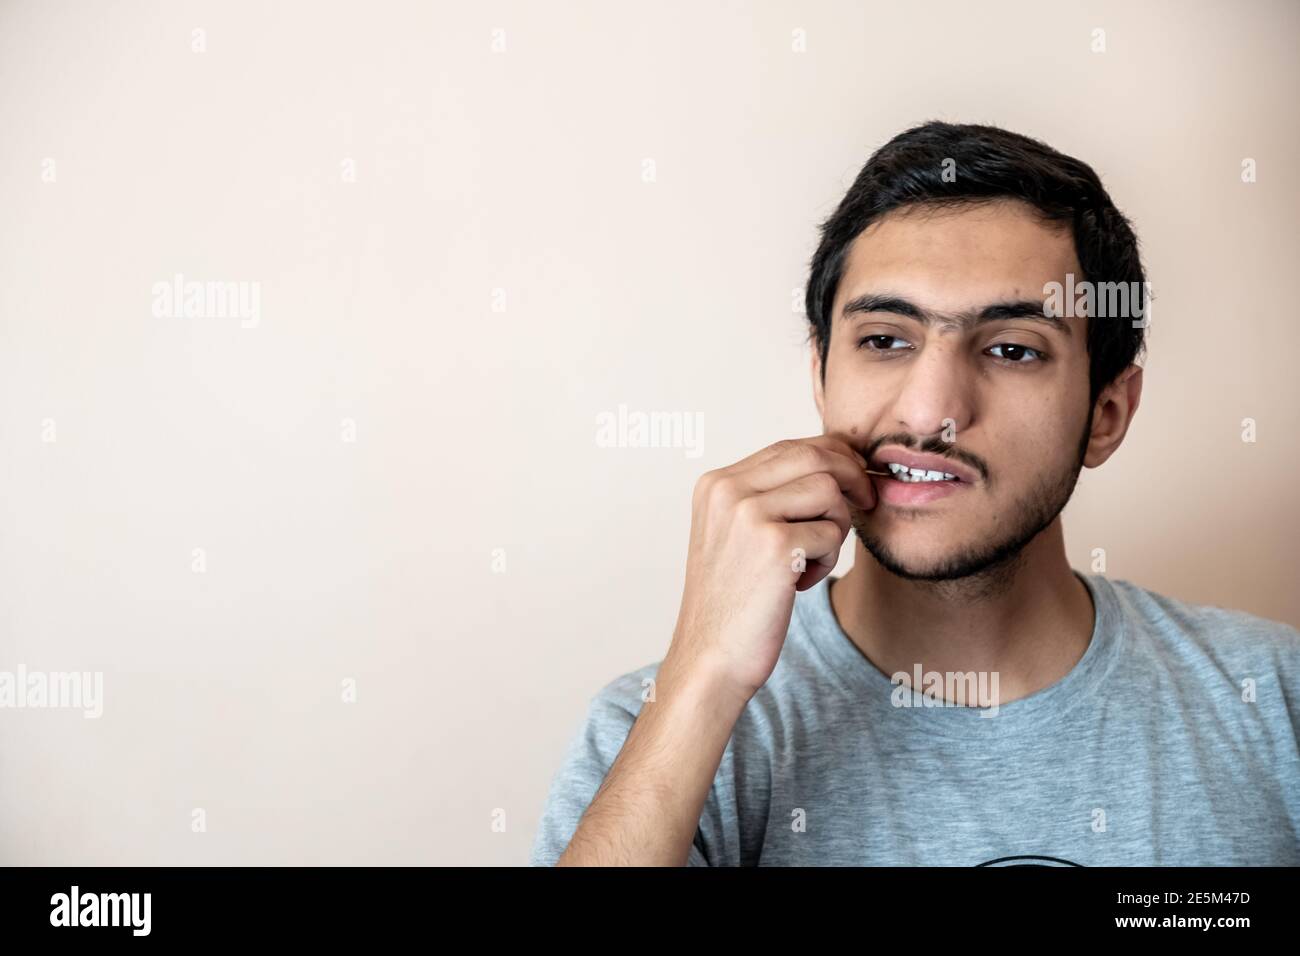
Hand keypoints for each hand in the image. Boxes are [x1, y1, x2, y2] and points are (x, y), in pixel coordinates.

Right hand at [665, 435, 876, 703]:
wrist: (711, 657)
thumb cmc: (732, 600)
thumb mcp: (736, 534)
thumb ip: (769, 496)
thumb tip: (833, 462)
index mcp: (715, 484)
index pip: (789, 446)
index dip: (831, 458)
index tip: (854, 481)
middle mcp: (727, 490)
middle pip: (814, 456)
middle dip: (852, 478)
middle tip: (865, 505)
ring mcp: (748, 514)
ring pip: (829, 491)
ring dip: (835, 527)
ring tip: (810, 561)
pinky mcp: (775, 545)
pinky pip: (832, 532)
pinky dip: (828, 559)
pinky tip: (800, 583)